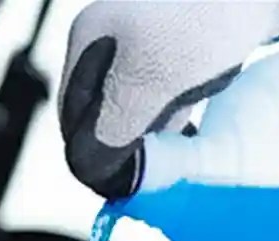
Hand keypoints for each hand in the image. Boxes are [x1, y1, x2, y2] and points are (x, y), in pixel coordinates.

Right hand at [58, 0, 278, 197]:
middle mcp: (111, 41)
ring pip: (134, 109)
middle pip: (103, 113)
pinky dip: (174, 118)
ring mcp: (144, 46)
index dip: (92, 152)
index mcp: (89, 39)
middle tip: (153, 170)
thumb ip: (117, 125)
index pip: (72, 114)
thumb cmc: (206, 21)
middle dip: (125, 144)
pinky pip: (163, 99)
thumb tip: (90, 169)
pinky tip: (192, 127)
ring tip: (177, 146)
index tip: (119, 181)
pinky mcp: (177, 54)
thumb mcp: (152, 79)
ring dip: (153, 133)